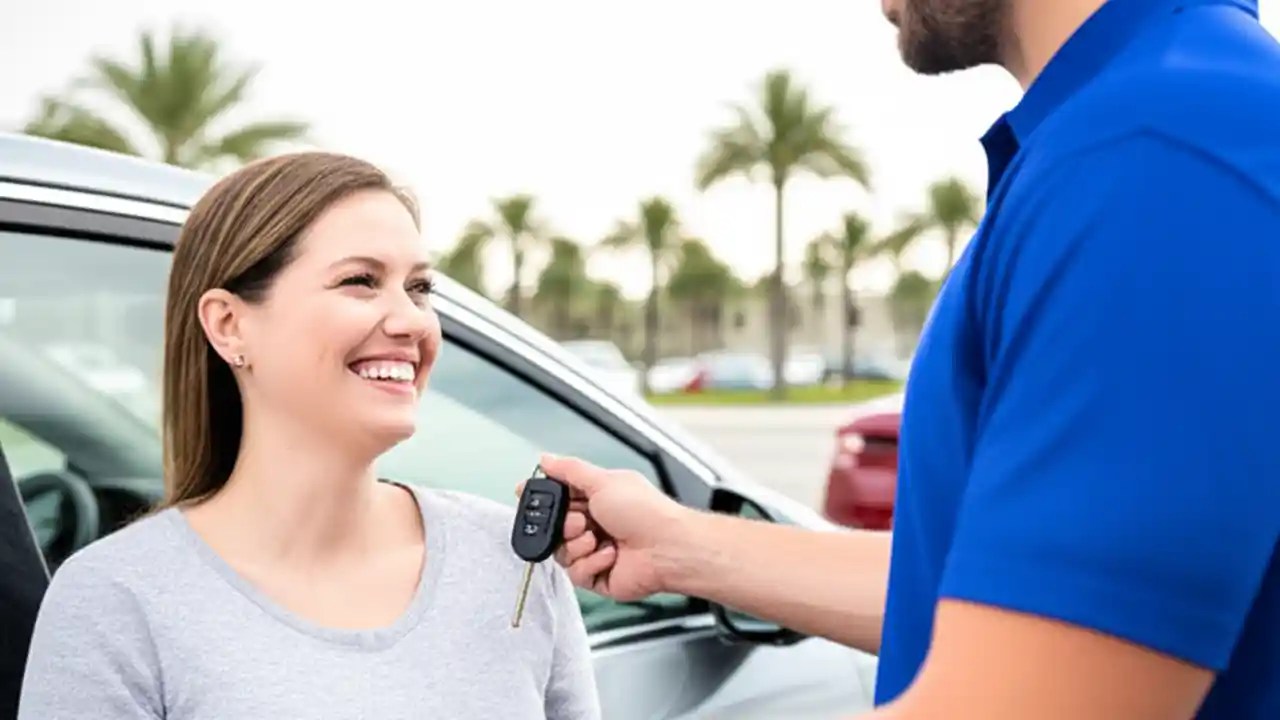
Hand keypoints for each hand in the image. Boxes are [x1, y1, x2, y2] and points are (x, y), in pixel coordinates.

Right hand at [517, 453, 691, 602]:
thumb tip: (546, 459)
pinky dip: (592, 563)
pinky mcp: (599, 577)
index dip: (542, 500)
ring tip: (598, 538)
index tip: (525, 495)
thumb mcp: (603, 481)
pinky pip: (576, 574)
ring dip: (578, 544)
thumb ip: (569, 471)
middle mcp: (595, 525)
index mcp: (596, 499)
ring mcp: (596, 552)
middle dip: (564, 524)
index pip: (558, 499)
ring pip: (562, 553)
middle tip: (581, 520)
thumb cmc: (644, 511)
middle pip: (555, 528)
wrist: (666, 547)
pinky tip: (611, 555)